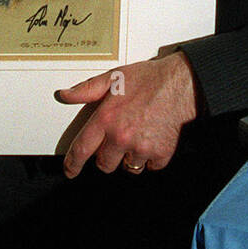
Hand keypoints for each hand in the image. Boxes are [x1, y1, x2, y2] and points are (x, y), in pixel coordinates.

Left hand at [56, 52, 198, 177]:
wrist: (182, 83)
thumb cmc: (149, 79)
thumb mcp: (113, 77)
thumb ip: (87, 89)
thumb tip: (65, 95)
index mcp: (106, 119)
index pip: (82, 150)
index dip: (73, 164)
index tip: (70, 170)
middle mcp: (121, 137)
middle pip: (104, 164)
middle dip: (107, 156)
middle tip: (118, 139)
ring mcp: (141, 147)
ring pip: (128, 167)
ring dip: (130, 157)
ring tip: (138, 135)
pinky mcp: (161, 154)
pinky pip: (150, 166)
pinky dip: (151, 157)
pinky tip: (153, 138)